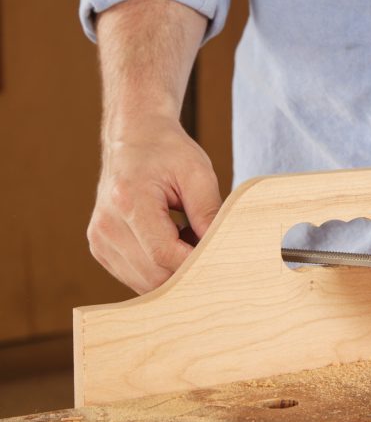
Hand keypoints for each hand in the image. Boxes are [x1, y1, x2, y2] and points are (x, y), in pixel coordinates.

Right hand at [87, 117, 221, 292]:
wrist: (134, 137)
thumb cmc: (167, 152)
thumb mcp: (198, 173)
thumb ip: (209, 213)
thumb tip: (221, 251)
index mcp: (129, 201)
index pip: (164, 254)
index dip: (196, 264)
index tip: (220, 258)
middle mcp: (106, 224)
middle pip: (154, 276)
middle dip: (188, 272)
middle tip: (211, 250)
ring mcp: (99, 239)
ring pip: (145, 284)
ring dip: (174, 273)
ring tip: (188, 240)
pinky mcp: (100, 248)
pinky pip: (136, 277)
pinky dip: (159, 270)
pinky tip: (172, 244)